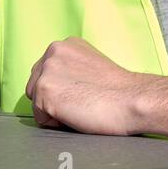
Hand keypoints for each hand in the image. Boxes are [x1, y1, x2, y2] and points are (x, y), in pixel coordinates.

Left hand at [25, 37, 144, 134]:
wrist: (132, 100)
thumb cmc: (119, 91)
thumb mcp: (90, 66)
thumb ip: (70, 69)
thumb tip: (58, 86)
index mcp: (65, 45)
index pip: (45, 73)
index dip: (62, 90)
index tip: (82, 93)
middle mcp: (53, 52)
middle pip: (35, 86)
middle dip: (53, 99)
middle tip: (82, 102)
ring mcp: (47, 70)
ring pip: (36, 102)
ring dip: (54, 112)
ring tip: (80, 107)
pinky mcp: (44, 90)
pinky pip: (40, 119)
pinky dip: (56, 124)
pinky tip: (77, 114)